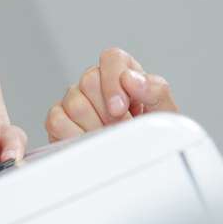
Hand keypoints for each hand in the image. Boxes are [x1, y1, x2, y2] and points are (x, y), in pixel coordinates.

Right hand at [44, 48, 177, 142]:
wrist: (137, 165)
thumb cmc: (150, 138)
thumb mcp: (164, 114)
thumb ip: (155, 91)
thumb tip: (131, 78)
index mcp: (123, 74)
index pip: (111, 58)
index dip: (113, 81)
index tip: (121, 108)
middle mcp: (96, 83)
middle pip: (89, 80)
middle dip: (107, 111)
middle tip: (119, 126)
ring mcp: (75, 100)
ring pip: (74, 103)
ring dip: (95, 127)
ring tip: (108, 136)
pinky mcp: (59, 120)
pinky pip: (57, 121)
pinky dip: (76, 137)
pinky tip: (90, 142)